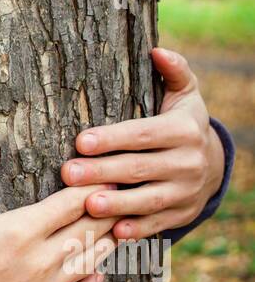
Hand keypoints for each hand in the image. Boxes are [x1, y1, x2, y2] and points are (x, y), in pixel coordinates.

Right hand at [0, 140, 119, 281]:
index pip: (69, 203)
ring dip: (105, 244)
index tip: (108, 175)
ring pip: (88, 263)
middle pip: (86, 231)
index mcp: (18, 230)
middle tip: (122, 198)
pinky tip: (98, 275)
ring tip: (117, 229)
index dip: (92, 187)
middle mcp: (39, 261)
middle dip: (105, 211)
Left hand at [60, 47, 225, 242]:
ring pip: (149, 200)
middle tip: (68, 173)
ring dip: (118, 204)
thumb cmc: (184, 121)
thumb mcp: (185, 94)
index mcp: (183, 130)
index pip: (143, 134)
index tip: (81, 141)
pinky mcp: (181, 214)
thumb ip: (174, 70)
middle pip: (139, 168)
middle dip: (102, 171)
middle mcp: (188, 162)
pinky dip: (137, 229)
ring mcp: (186, 191)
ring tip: (88, 204)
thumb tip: (157, 50)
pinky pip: (158, 223)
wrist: (213, 163)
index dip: (112, 138)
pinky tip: (114, 232)